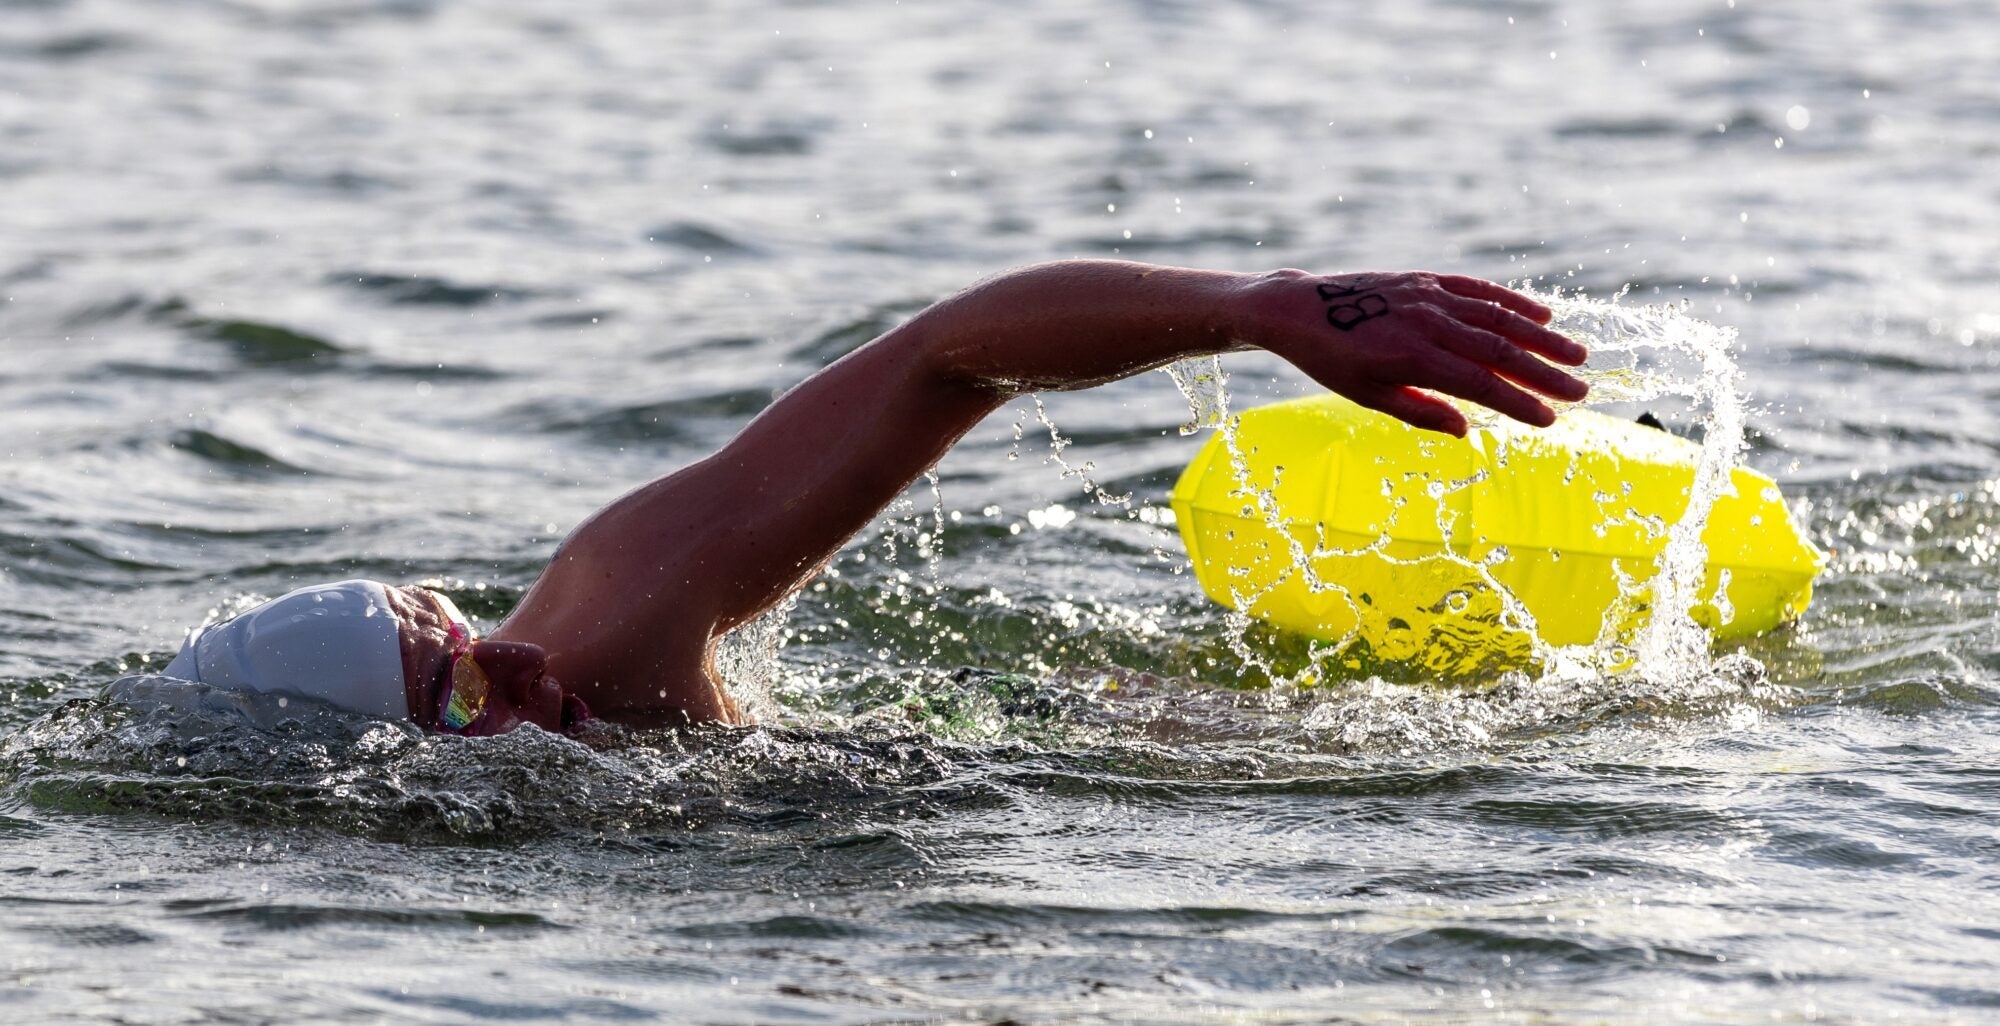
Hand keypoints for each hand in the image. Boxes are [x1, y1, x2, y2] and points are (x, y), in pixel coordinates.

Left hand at [1239, 269, 1588, 435]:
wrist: (1300, 309)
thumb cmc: (1332, 362)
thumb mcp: (1368, 396)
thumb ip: (1419, 411)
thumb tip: (1465, 430)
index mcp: (1412, 358)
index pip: (1479, 384)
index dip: (1518, 403)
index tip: (1551, 419)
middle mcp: (1427, 323)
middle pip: (1499, 349)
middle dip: (1544, 372)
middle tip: (1582, 391)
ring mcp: (1429, 297)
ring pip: (1497, 316)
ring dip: (1541, 336)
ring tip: (1576, 355)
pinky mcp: (1426, 280)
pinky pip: (1477, 289)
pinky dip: (1511, 302)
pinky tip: (1541, 317)